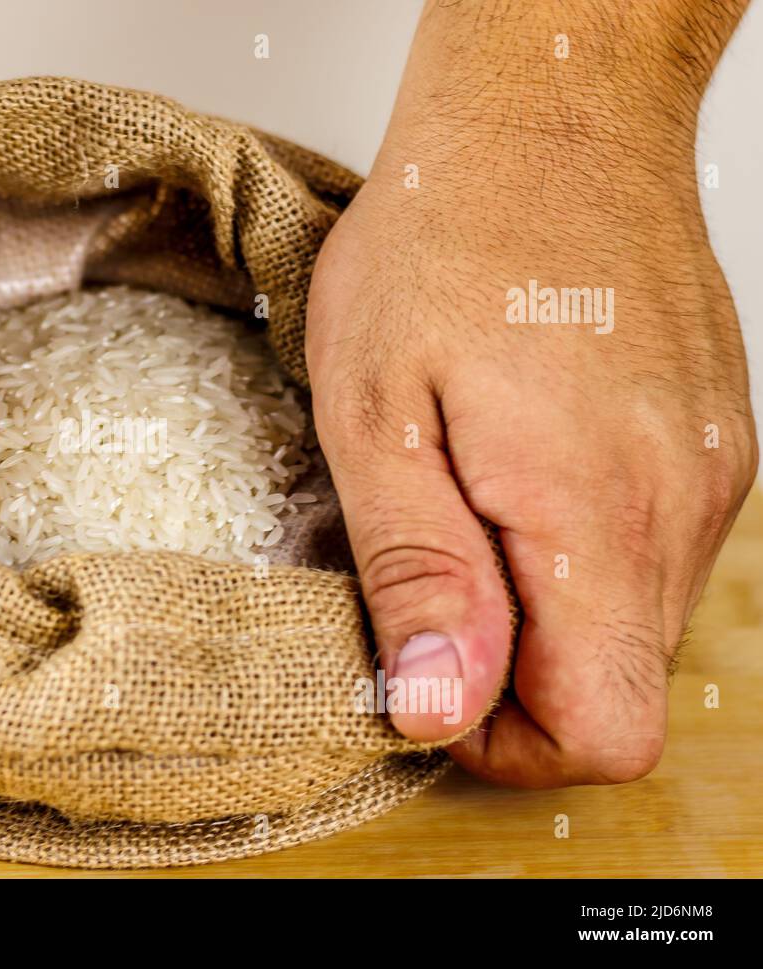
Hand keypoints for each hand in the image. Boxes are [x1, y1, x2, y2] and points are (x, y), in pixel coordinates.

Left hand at [306, 0, 756, 785]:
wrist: (550, 118)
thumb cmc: (443, 242)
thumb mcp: (376, 413)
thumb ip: (419, 571)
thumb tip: (438, 708)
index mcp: (594, 516)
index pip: (600, 732)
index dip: (503, 740)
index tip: (425, 671)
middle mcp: (680, 509)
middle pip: (617, 690)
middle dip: (511, 677)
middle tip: (422, 579)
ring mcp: (708, 475)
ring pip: (631, 624)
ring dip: (540, 609)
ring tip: (461, 505)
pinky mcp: (707, 444)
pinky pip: (647, 553)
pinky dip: (575, 552)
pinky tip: (512, 470)